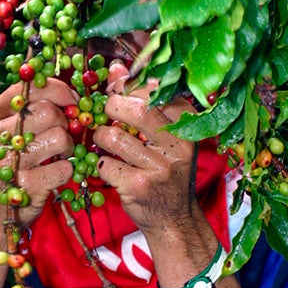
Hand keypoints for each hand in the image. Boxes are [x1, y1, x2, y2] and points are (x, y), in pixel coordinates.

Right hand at [0, 78, 76, 227]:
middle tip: (63, 136)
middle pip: (49, 111)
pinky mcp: (25, 185)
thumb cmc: (6, 165)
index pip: (30, 87)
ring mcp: (8, 161)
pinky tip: (54, 175)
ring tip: (58, 155)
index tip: (71, 101)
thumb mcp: (4, 133)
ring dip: (69, 147)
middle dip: (65, 123)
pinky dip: (67, 171)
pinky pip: (65, 167)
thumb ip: (28, 111)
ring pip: (61, 137)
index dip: (58, 91)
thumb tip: (70, 97)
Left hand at [93, 66, 198, 234]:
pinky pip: (104, 163)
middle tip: (106, 115)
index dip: (127, 86)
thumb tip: (115, 68)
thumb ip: (140, 99)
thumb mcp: (162, 133)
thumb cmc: (164, 169)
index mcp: (187, 124)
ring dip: (100, 137)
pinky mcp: (139, 186)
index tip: (116, 91)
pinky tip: (109, 167)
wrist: (173, 218)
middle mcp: (178, 144)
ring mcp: (159, 167)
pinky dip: (100, 164)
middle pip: (133, 108)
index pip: (154, 89)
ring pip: (113, 136)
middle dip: (110, 107)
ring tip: (104, 142)